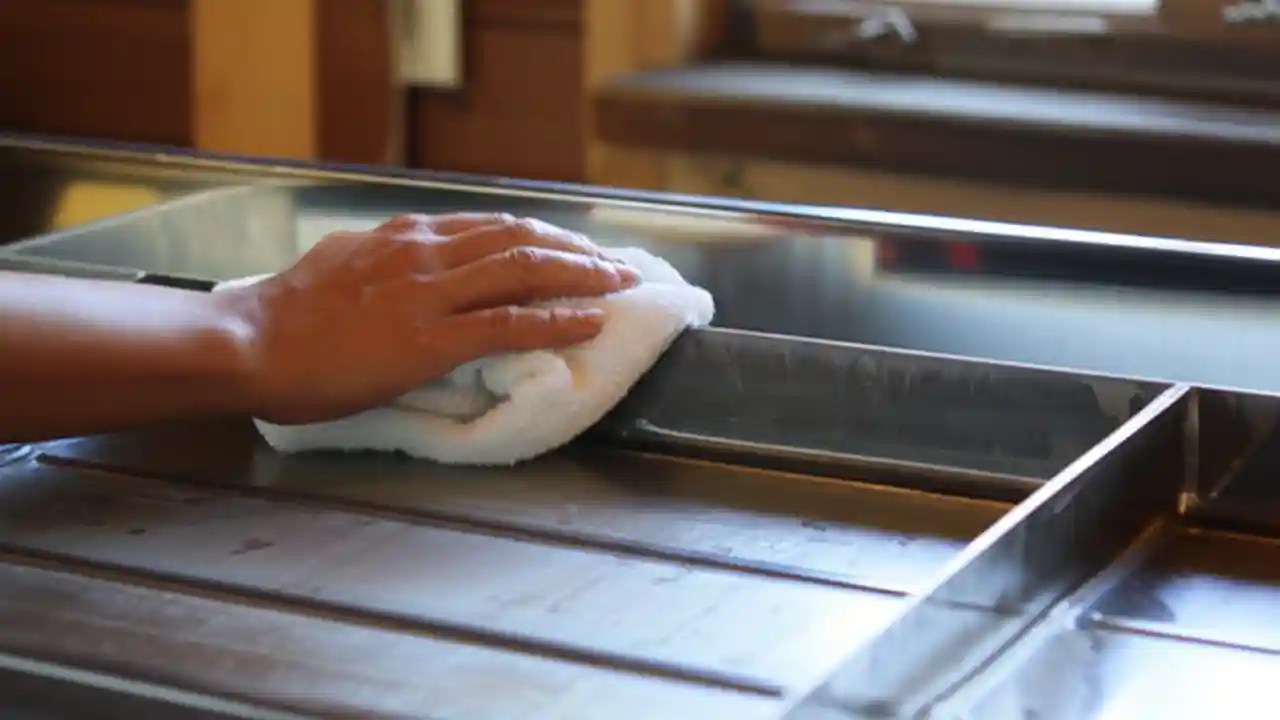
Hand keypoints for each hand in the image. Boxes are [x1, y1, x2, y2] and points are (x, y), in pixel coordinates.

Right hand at [216, 213, 639, 423]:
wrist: (249, 342)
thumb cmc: (284, 317)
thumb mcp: (340, 266)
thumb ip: (384, 262)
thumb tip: (407, 266)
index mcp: (404, 238)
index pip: (491, 226)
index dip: (542, 237)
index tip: (573, 247)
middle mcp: (424, 253)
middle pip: (520, 239)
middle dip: (576, 250)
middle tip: (614, 264)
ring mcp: (431, 294)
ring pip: (525, 270)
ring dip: (582, 276)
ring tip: (618, 284)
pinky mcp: (431, 338)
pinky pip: (511, 323)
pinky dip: (558, 320)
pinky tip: (590, 322)